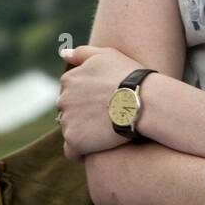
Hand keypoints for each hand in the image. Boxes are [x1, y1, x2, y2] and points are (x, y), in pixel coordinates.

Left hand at [56, 44, 143, 159]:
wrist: (141, 100)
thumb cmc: (128, 75)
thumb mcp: (106, 55)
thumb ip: (83, 53)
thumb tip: (63, 53)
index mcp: (68, 80)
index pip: (70, 93)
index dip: (87, 99)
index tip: (102, 103)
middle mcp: (63, 100)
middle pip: (68, 112)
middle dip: (83, 115)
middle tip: (106, 118)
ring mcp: (67, 121)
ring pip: (71, 130)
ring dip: (84, 132)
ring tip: (106, 132)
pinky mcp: (74, 140)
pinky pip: (72, 151)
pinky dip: (82, 152)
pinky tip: (98, 148)